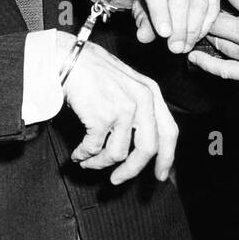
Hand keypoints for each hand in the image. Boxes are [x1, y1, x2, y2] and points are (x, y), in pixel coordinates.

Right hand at [61, 37, 176, 183]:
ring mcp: (123, 108)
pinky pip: (94, 148)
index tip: (160, 175)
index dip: (167, 157)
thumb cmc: (93, 71)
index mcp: (152, 93)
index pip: (169, 132)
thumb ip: (139, 109)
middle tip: (117, 180)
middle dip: (131, 170)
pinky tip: (78, 153)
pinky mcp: (102, 116)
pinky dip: (83, 155)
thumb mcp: (128, 84)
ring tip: (88, 161)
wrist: (69, 58)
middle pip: (147, 149)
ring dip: (99, 162)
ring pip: (117, 153)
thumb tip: (141, 145)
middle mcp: (142, 101)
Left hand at [132, 0, 220, 52]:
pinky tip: (197, 36)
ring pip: (199, 1)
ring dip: (193, 28)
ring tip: (186, 46)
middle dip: (179, 26)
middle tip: (176, 47)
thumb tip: (144, 36)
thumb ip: (144, 22)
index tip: (164, 34)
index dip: (160, 12)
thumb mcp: (142, 6)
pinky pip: (213, 3)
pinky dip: (206, 23)